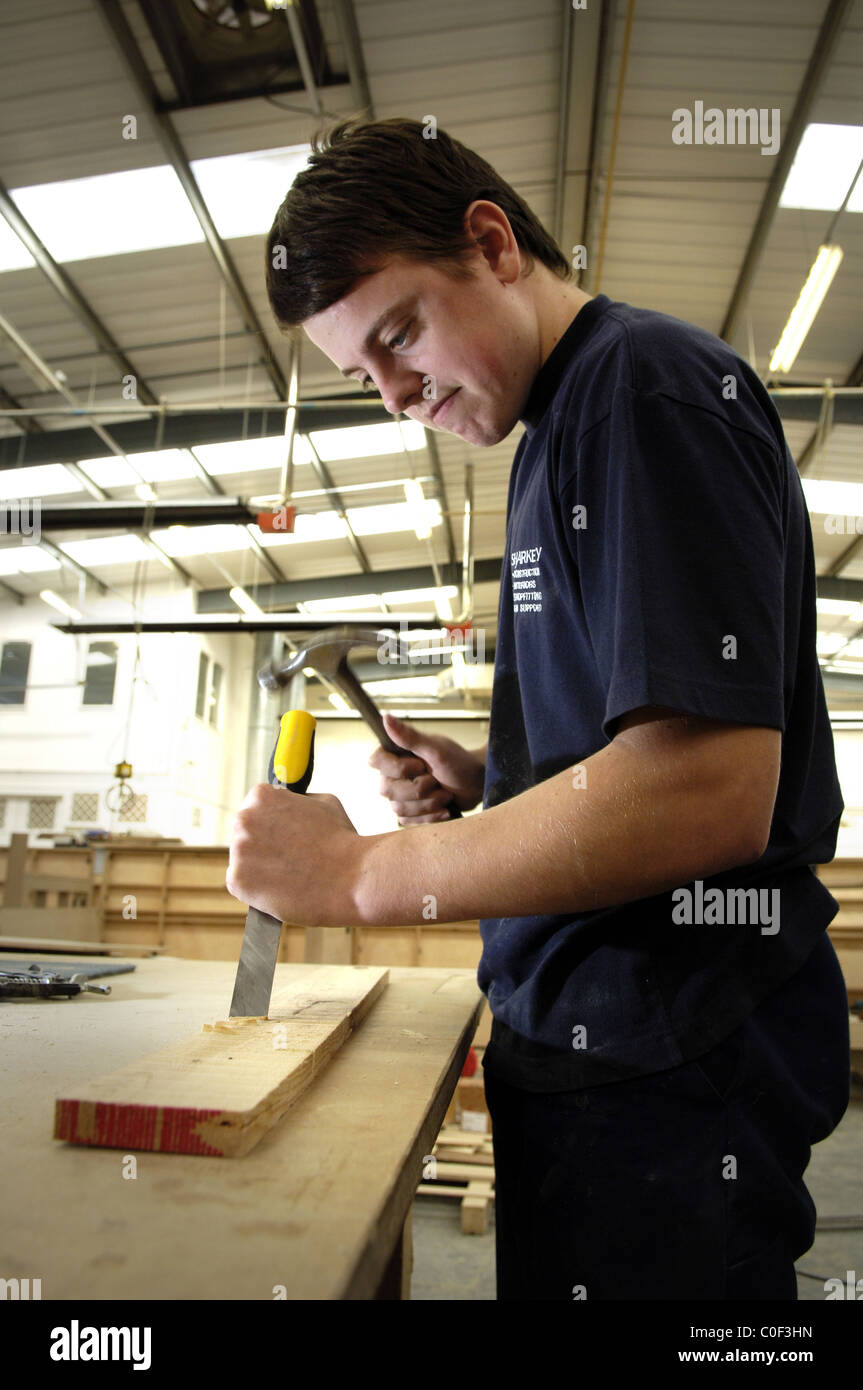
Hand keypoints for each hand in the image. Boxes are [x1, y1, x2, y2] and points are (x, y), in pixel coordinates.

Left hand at [226, 784, 360, 926]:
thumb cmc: (342, 841)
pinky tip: (279, 889)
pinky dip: (256, 889)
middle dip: (262, 843)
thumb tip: (290, 804)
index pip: (255, 806)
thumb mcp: (324, 802)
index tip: (284, 834)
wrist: (352, 879)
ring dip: (259, 867)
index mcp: (261, 797)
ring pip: (243, 859)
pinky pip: (240, 884)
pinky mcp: (237, 881)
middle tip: (287, 857)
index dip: (272, 821)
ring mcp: (239, 851)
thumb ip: (298, 800)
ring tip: (288, 875)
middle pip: (245, 833)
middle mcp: (244, 820)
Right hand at [369, 714, 485, 825]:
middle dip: (420, 789)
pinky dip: (430, 816)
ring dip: (428, 804)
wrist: (476, 785)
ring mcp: (400, 795)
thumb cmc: (458, 762)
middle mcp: (393, 775)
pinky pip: (408, 822)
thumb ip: (409, 736)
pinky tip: (444, 808)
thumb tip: (386, 717)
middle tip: (438, 781)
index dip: (398, 768)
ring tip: (445, 795)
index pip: (376, 761)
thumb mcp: (436, 748)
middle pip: (388, 790)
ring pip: (399, 809)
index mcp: (395, 754)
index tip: (421, 765)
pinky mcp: (410, 812)